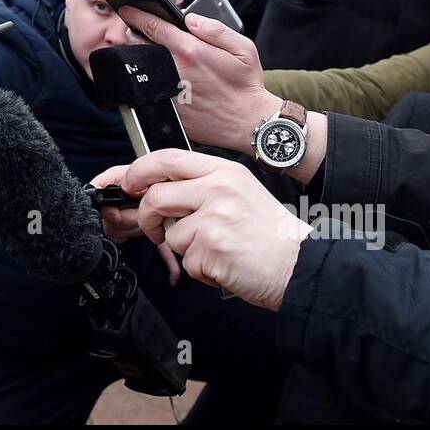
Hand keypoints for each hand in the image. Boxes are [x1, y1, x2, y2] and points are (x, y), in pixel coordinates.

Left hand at [97, 150, 310, 308]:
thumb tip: (156, 190)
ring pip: (170, 235)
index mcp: (223, 171)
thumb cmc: (269, 234)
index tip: (128, 183)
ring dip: (186, 250)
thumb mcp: (239, 193)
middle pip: (156, 197)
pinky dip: (201, 270)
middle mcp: (218, 189)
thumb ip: (201, 187)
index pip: (168, 158)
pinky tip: (225, 264)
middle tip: (155, 229)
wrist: (300, 265)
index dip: (139, 170)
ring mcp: (214, 218)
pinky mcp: (212, 249)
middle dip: (147, 218)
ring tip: (217, 250)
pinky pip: (187, 262)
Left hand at [117, 6, 270, 151]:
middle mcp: (174, 69)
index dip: (137, 15)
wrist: (247, 123)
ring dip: (140, 58)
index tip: (128, 10)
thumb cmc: (246, 86)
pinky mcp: (166, 108)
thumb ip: (215, 29)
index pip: (153, 26)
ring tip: (145, 51)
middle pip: (141, 45)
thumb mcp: (243, 49)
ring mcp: (167, 90)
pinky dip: (147, 80)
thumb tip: (191, 18)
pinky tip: (154, 77)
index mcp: (190, 50)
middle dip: (135, 35)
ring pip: (142, 68)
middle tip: (135, 30)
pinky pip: (147, 89)